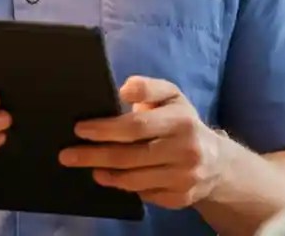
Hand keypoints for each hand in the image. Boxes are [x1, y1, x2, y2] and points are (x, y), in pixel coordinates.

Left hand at [59, 76, 230, 209]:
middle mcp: (185, 150)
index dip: (106, 129)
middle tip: (67, 154)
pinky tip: (110, 178)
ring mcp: (184, 177)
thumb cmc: (183, 123)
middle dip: (94, 155)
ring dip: (105, 173)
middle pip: (130, 155)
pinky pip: (143, 194)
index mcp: (181, 120)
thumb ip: (148, 88)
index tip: (80, 129)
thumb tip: (124, 89)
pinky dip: (123, 186)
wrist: (217, 163)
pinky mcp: (180, 198)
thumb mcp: (172, 97)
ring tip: (88, 167)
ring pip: (134, 179)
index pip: (137, 126)